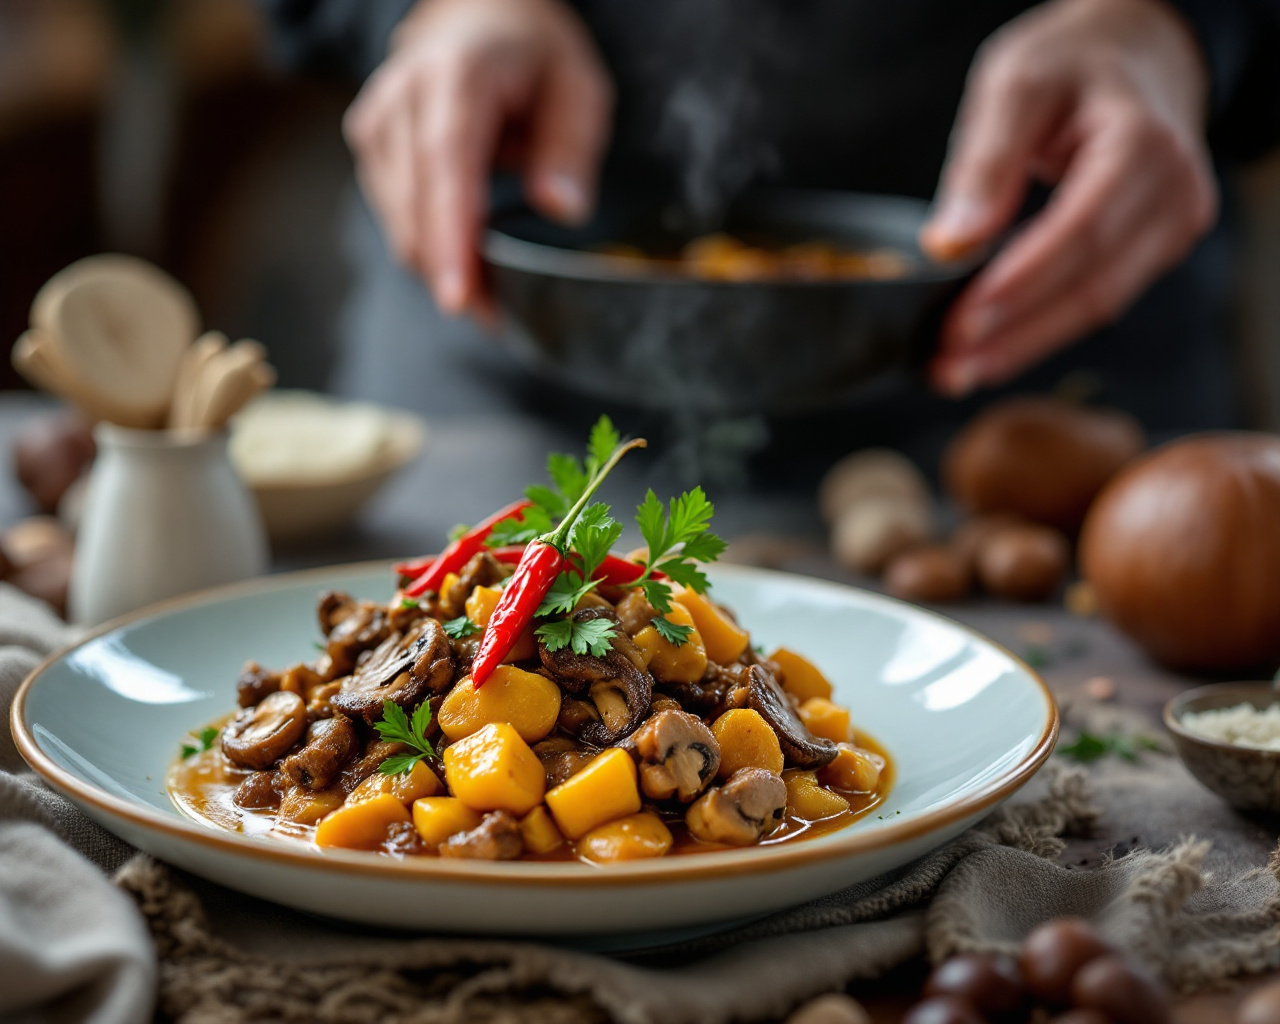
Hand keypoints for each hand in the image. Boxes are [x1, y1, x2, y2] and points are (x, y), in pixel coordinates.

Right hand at [343, 0, 612, 314]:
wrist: (475, 18)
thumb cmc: (532, 56)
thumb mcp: (577, 87)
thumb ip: (571, 147)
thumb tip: (561, 208)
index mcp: (456, 78)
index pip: (446, 168)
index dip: (450, 240)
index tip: (460, 296)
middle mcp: (402, 100)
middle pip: (416, 209)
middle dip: (453, 273)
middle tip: (497, 315)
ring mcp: (377, 125)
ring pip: (401, 224)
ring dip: (443, 267)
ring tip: (492, 293)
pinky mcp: (370, 148)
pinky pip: (397, 218)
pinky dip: (430, 249)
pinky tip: (466, 262)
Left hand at [920, 0, 1216, 395]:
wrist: (1137, 54)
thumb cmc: (1073, 64)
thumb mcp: (1016, 84)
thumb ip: (984, 162)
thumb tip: (950, 242)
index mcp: (1140, 143)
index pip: (1080, 232)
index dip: (1021, 285)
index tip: (961, 323)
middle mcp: (1171, 191)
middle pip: (1092, 285)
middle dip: (1014, 335)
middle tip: (946, 367)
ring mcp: (1172, 224)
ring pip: (1097, 306)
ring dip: (1023, 346)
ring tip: (956, 371)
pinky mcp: (1158, 249)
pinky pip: (1098, 299)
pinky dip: (1042, 328)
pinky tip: (991, 349)